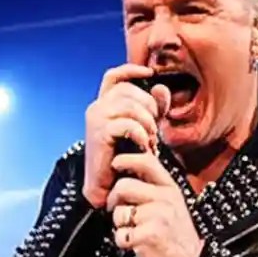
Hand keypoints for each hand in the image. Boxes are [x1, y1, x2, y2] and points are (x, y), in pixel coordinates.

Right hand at [82, 65, 170, 208]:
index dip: (130, 70)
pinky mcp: (99, 133)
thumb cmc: (126, 158)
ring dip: (147, 124)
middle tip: (154, 131)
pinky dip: (141, 134)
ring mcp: (96, 119)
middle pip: (129, 91)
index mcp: (105, 105)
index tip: (150, 72)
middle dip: (148, 108)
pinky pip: (128, 123)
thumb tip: (161, 87)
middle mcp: (97, 108)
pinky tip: (144, 146)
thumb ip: (154, 108)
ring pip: (130, 106)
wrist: (109, 186)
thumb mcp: (145, 129)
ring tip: (150, 141)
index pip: (114, 77)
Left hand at [107, 151, 203, 256]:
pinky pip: (120, 235)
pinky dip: (123, 242)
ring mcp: (155, 217)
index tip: (115, 164)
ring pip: (119, 213)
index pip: (147, 162)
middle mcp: (164, 200)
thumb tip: (126, 177)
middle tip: (117, 210)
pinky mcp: (146, 236)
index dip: (126, 160)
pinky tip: (136, 245)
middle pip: (123, 187)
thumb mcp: (174, 205)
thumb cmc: (179, 237)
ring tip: (134, 232)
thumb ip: (153, 189)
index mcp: (170, 189)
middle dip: (113, 200)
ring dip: (120, 225)